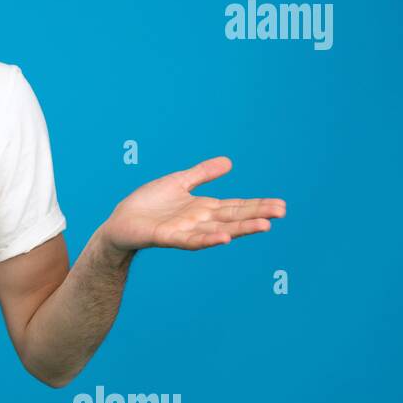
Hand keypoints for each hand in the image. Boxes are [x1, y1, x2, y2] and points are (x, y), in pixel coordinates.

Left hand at [100, 156, 285, 253]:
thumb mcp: (178, 182)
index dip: (257, 205)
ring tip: (263, 226)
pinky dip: (208, 239)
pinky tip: (224, 238)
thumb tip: (229, 162)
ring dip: (240, 229)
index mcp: (203, 208)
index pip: (236, 206)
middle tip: (282, 212)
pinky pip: (190, 240)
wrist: (120, 221)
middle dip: (256, 215)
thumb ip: (202, 174)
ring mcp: (185, 231)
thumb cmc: (148, 204)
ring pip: (218, 230)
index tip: (281, 205)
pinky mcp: (167, 237)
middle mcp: (199, 221)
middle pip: (233, 218)